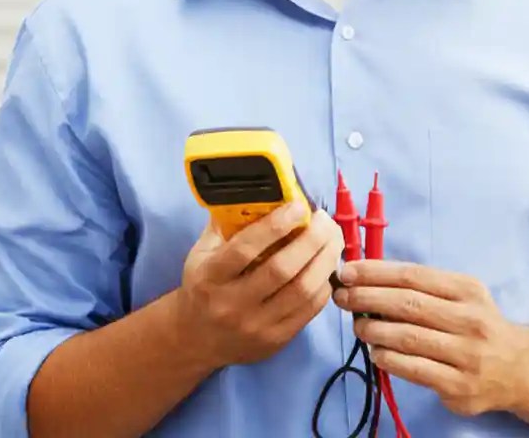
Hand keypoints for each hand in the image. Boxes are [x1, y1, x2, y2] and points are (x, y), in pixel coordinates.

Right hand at [171, 201, 343, 368]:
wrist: (195, 339)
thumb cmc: (203, 286)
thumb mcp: (201, 253)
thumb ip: (226, 223)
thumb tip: (257, 189)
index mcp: (210, 277)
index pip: (245, 249)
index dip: (276, 225)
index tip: (299, 206)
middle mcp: (232, 304)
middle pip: (282, 270)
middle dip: (312, 240)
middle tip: (325, 221)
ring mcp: (256, 325)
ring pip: (303, 290)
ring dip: (326, 260)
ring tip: (333, 239)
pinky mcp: (276, 340)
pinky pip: (310, 309)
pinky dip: (324, 283)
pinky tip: (327, 266)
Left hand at [332, 260, 528, 416]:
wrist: (518, 369)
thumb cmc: (477, 326)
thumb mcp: (463, 296)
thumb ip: (423, 288)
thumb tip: (368, 280)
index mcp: (467, 290)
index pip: (414, 276)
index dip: (376, 272)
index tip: (348, 271)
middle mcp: (470, 320)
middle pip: (408, 304)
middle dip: (367, 298)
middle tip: (342, 296)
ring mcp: (466, 355)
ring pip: (408, 338)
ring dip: (374, 330)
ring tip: (358, 326)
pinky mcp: (459, 386)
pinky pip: (414, 370)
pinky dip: (388, 359)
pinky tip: (376, 352)